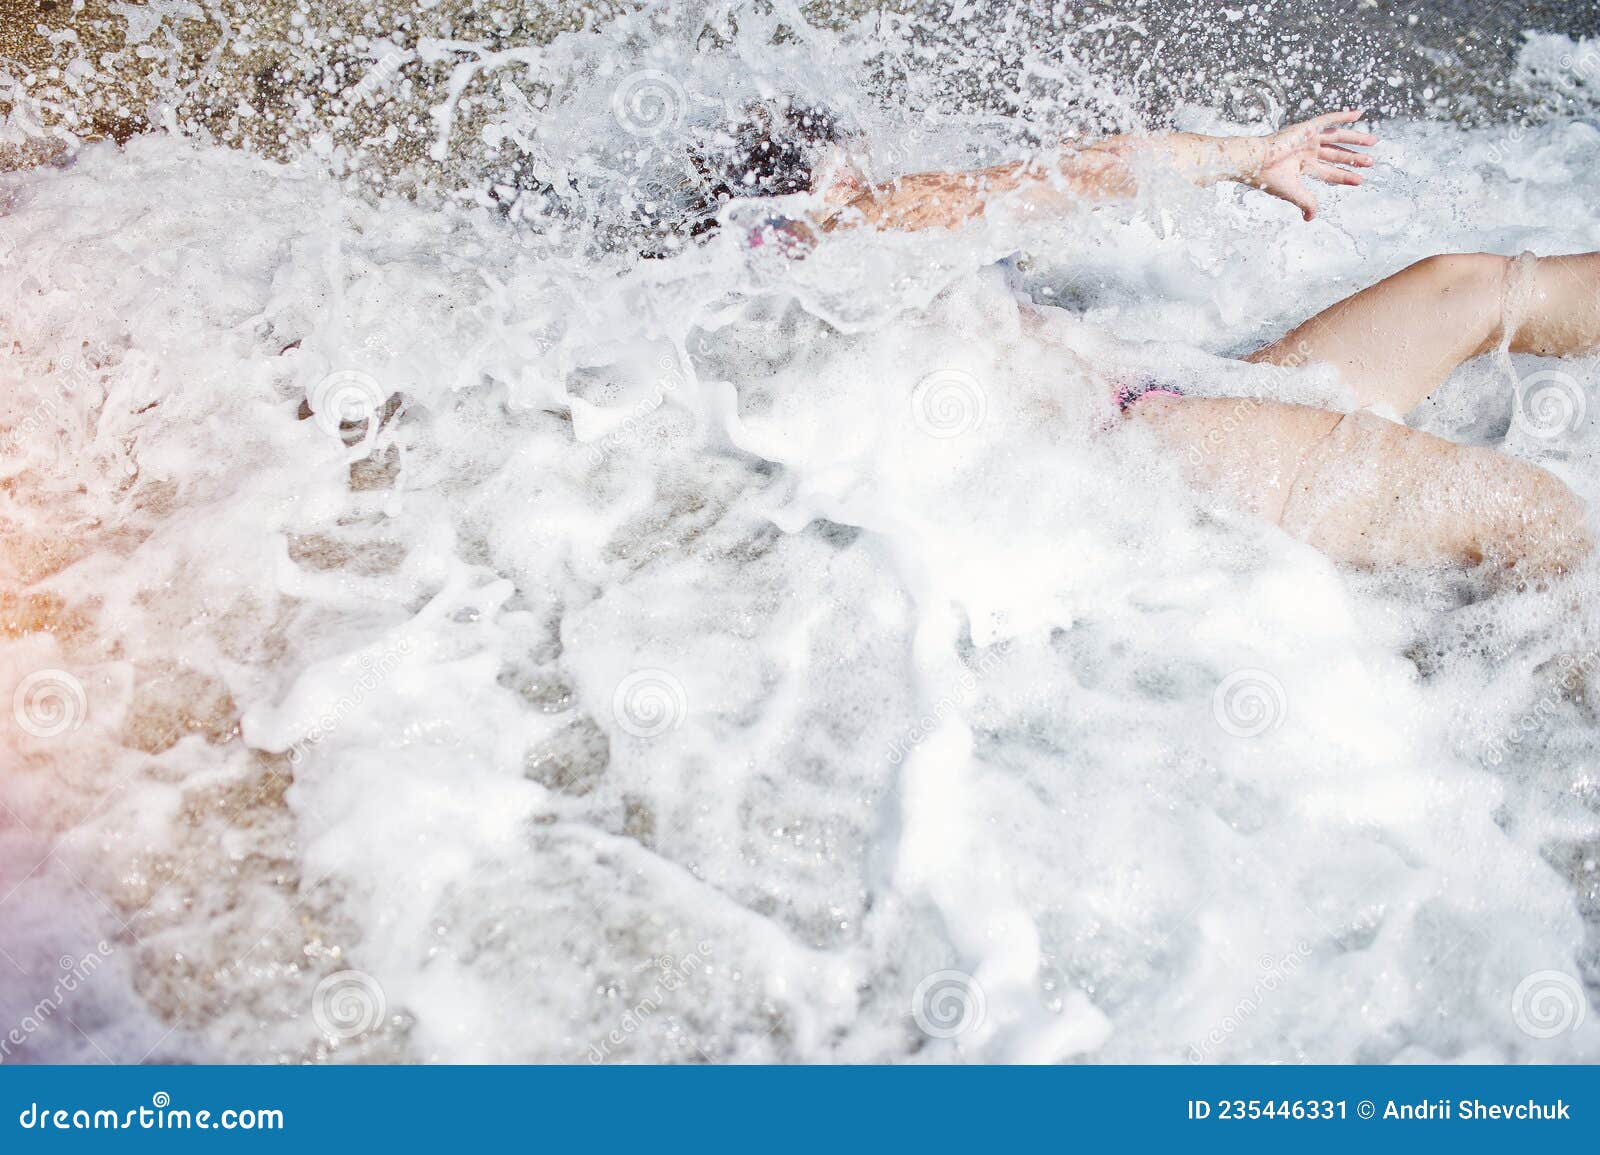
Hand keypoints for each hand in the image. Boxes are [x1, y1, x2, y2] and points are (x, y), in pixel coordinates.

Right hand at [1245, 109, 1375, 220]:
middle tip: (1370, 162)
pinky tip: (1359, 114)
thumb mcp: (1293, 193)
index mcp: (1303, 167)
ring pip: (1337, 138)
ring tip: (1373, 142)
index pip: (1329, 172)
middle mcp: (1307, 152)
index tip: (1360, 180)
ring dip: (1355, 139)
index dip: (1345, 176)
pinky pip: (1328, 120)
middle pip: (1336, 155)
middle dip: (1353, 159)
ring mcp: (1307, 139)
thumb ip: (1307, 203)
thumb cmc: (1268, 178)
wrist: (1255, 161)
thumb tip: (1311, 218)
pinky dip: (1343, 116)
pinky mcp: (1306, 128)